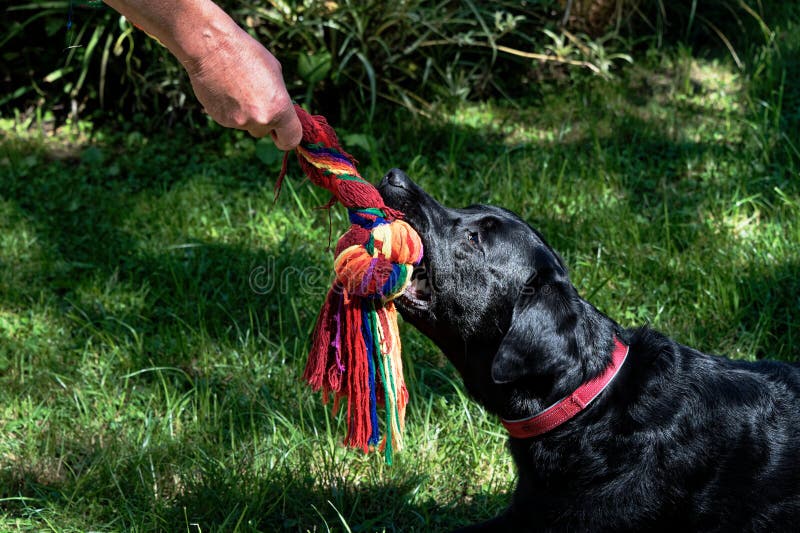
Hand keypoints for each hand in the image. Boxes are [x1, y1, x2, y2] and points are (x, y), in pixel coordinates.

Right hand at [186, 28, 301, 149]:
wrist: (211, 47)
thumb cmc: (246, 53)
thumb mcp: (275, 73)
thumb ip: (279, 98)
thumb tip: (280, 113)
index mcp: (279, 108)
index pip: (291, 139)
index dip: (287, 137)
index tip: (282, 132)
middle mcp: (260, 119)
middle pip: (265, 131)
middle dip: (263, 120)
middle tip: (254, 97)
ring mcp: (238, 122)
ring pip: (246, 125)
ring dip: (245, 113)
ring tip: (237, 87)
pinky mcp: (220, 120)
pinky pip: (230, 120)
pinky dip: (230, 109)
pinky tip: (225, 89)